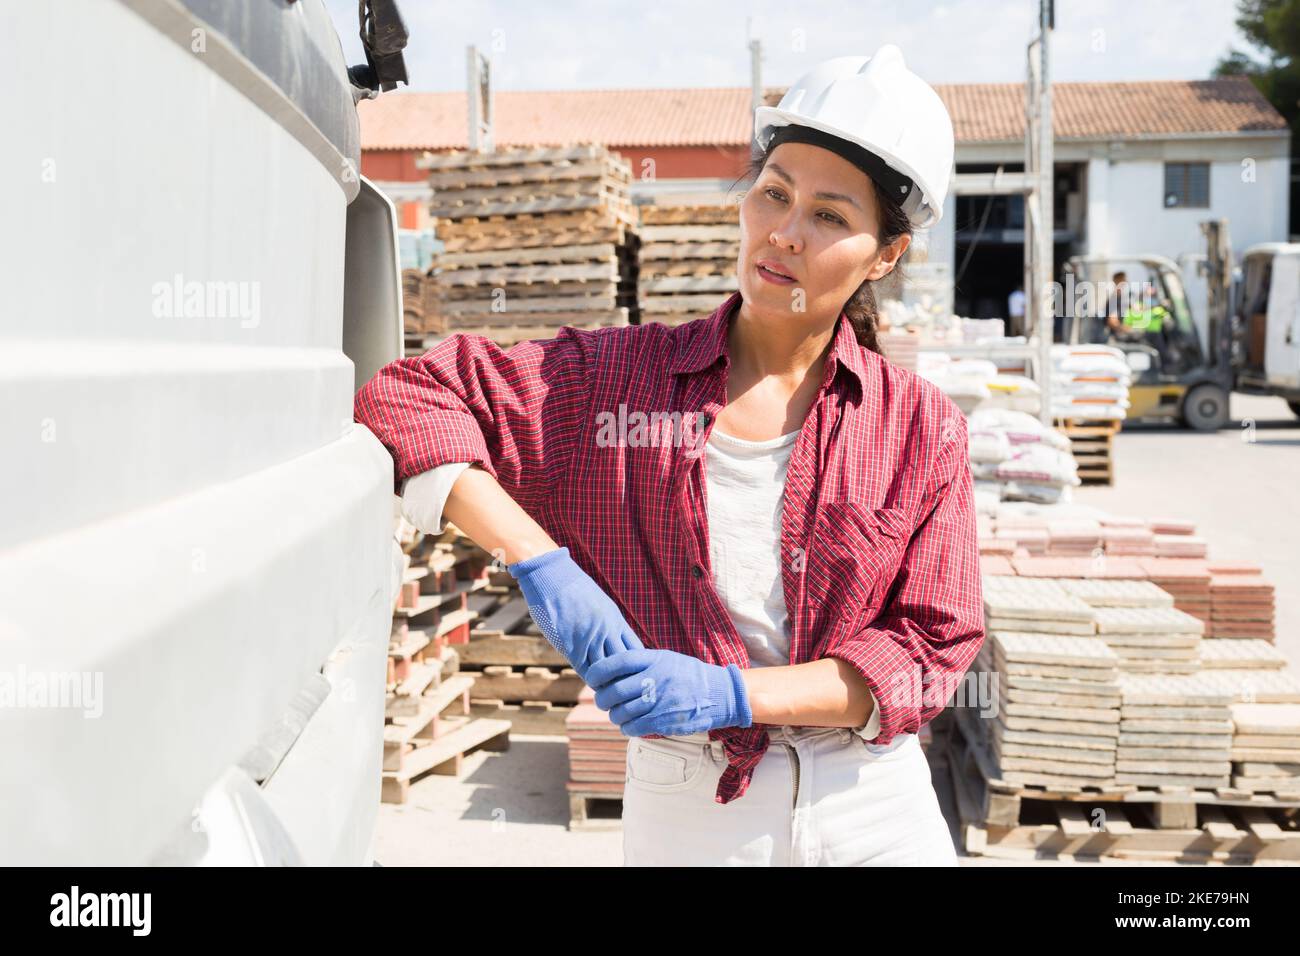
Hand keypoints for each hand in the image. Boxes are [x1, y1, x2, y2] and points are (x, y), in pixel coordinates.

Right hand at [507, 547, 643, 682]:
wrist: (551, 577)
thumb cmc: (573, 589)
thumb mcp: (599, 604)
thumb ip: (608, 623)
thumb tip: (614, 639)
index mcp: (616, 620)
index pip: (635, 650)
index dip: (636, 666)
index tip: (636, 675)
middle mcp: (607, 630)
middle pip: (625, 663)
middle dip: (627, 678)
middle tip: (629, 692)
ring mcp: (590, 639)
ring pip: (606, 670)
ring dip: (609, 682)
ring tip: (613, 694)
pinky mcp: (571, 646)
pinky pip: (586, 669)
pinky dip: (592, 679)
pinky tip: (595, 684)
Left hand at [586, 647, 752, 736]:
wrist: (719, 694)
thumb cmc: (687, 675)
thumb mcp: (666, 658)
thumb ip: (641, 662)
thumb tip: (609, 671)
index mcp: (654, 660)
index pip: (617, 663)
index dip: (599, 672)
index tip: (593, 678)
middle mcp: (656, 679)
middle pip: (614, 691)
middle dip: (602, 699)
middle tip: (602, 702)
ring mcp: (660, 701)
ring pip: (621, 712)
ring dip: (614, 716)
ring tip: (617, 714)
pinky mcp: (664, 721)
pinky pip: (634, 727)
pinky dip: (626, 728)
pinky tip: (629, 725)